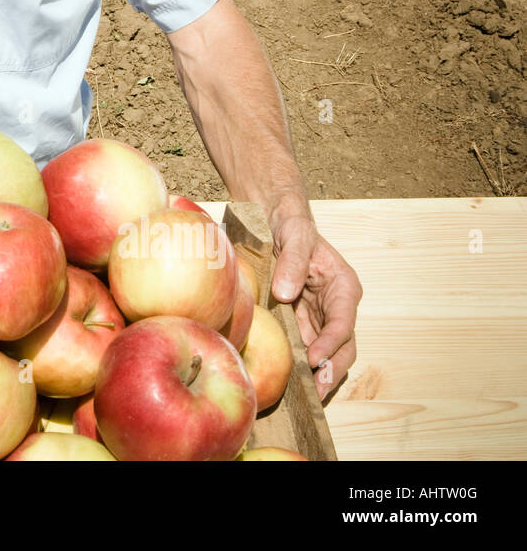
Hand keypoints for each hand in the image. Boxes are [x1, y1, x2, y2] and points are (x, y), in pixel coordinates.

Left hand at [267, 210, 361, 400]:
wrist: (276, 222)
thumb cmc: (291, 226)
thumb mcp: (293, 235)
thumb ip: (292, 261)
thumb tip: (286, 294)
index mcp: (343, 287)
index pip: (342, 322)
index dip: (331, 343)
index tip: (314, 358)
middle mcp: (337, 306)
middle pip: (342, 347)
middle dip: (331, 371)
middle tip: (314, 391)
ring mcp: (320, 317)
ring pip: (327, 353)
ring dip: (318, 374)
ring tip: (305, 396)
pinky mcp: (303, 322)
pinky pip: (306, 347)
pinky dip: (302, 364)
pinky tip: (290, 378)